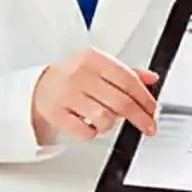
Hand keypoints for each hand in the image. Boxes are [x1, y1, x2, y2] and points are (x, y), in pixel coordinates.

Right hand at [32, 49, 158, 144]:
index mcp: (92, 58)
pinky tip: (89, 125)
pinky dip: (92, 133)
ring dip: (111, 124)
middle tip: (148, 126)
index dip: (144, 97)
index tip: (153, 110)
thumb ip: (127, 72)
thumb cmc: (73, 77)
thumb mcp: (99, 67)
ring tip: (106, 120)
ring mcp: (66, 95)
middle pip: (120, 101)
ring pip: (104, 118)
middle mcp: (78, 74)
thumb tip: (152, 79)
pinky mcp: (56, 115)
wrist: (39, 87)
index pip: (127, 79)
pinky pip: (85, 132)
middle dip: (139, 117)